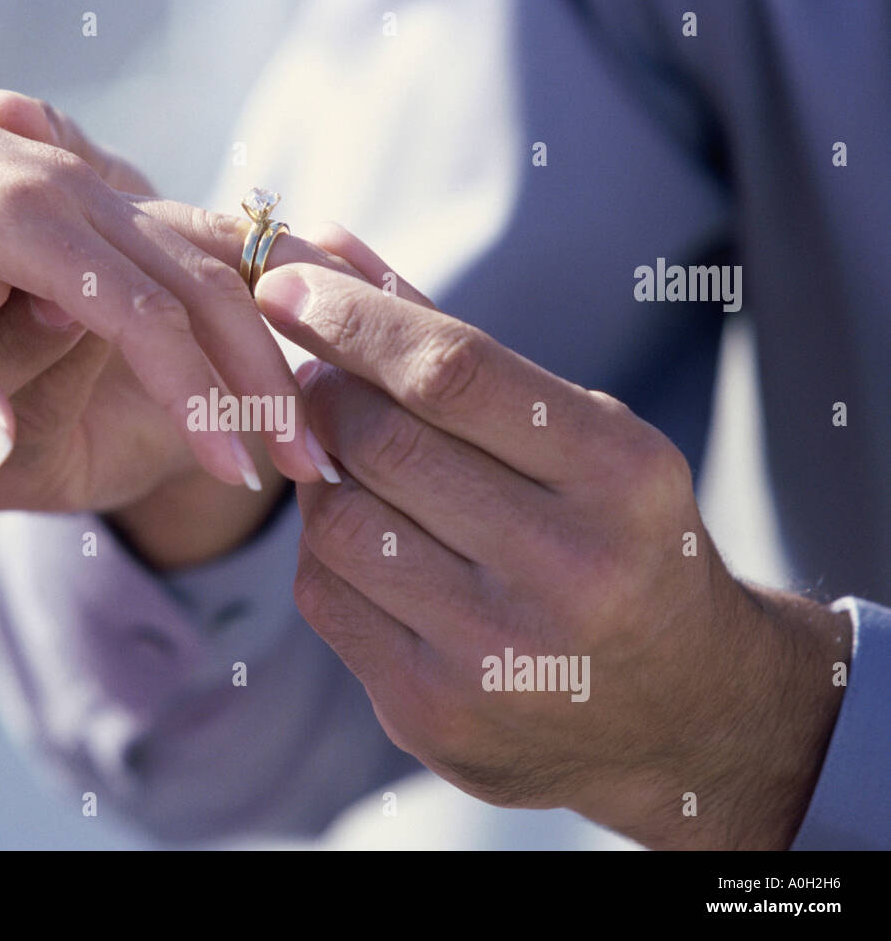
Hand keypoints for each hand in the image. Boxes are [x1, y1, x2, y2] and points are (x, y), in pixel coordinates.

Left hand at [0, 56, 329, 487]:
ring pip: (201, 269)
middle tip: (307, 465)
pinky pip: (178, 252)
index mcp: (17, 216)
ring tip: (294, 430)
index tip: (236, 468)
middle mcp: (66, 195)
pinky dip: (228, 309)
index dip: (193, 396)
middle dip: (258, 378)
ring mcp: (81, 191)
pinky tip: (262, 358)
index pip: (139, 316)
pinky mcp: (83, 199)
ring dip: (255, 350)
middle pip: (199, 289)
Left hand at [254, 224, 852, 848]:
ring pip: (336, 520)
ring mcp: (497, 656)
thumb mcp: (578, 434)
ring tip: (354, 463)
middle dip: (324, 391)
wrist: (678, 708)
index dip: (350, 316)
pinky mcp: (433, 714)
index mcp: (621, 478)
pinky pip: (323, 596)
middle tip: (318, 376)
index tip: (282, 279)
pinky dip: (325, 549)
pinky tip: (367, 541)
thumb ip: (454, 346)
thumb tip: (328, 245)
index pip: (450, 372)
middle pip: (379, 442)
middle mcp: (567, 571)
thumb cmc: (614, 537)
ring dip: (322, 474)